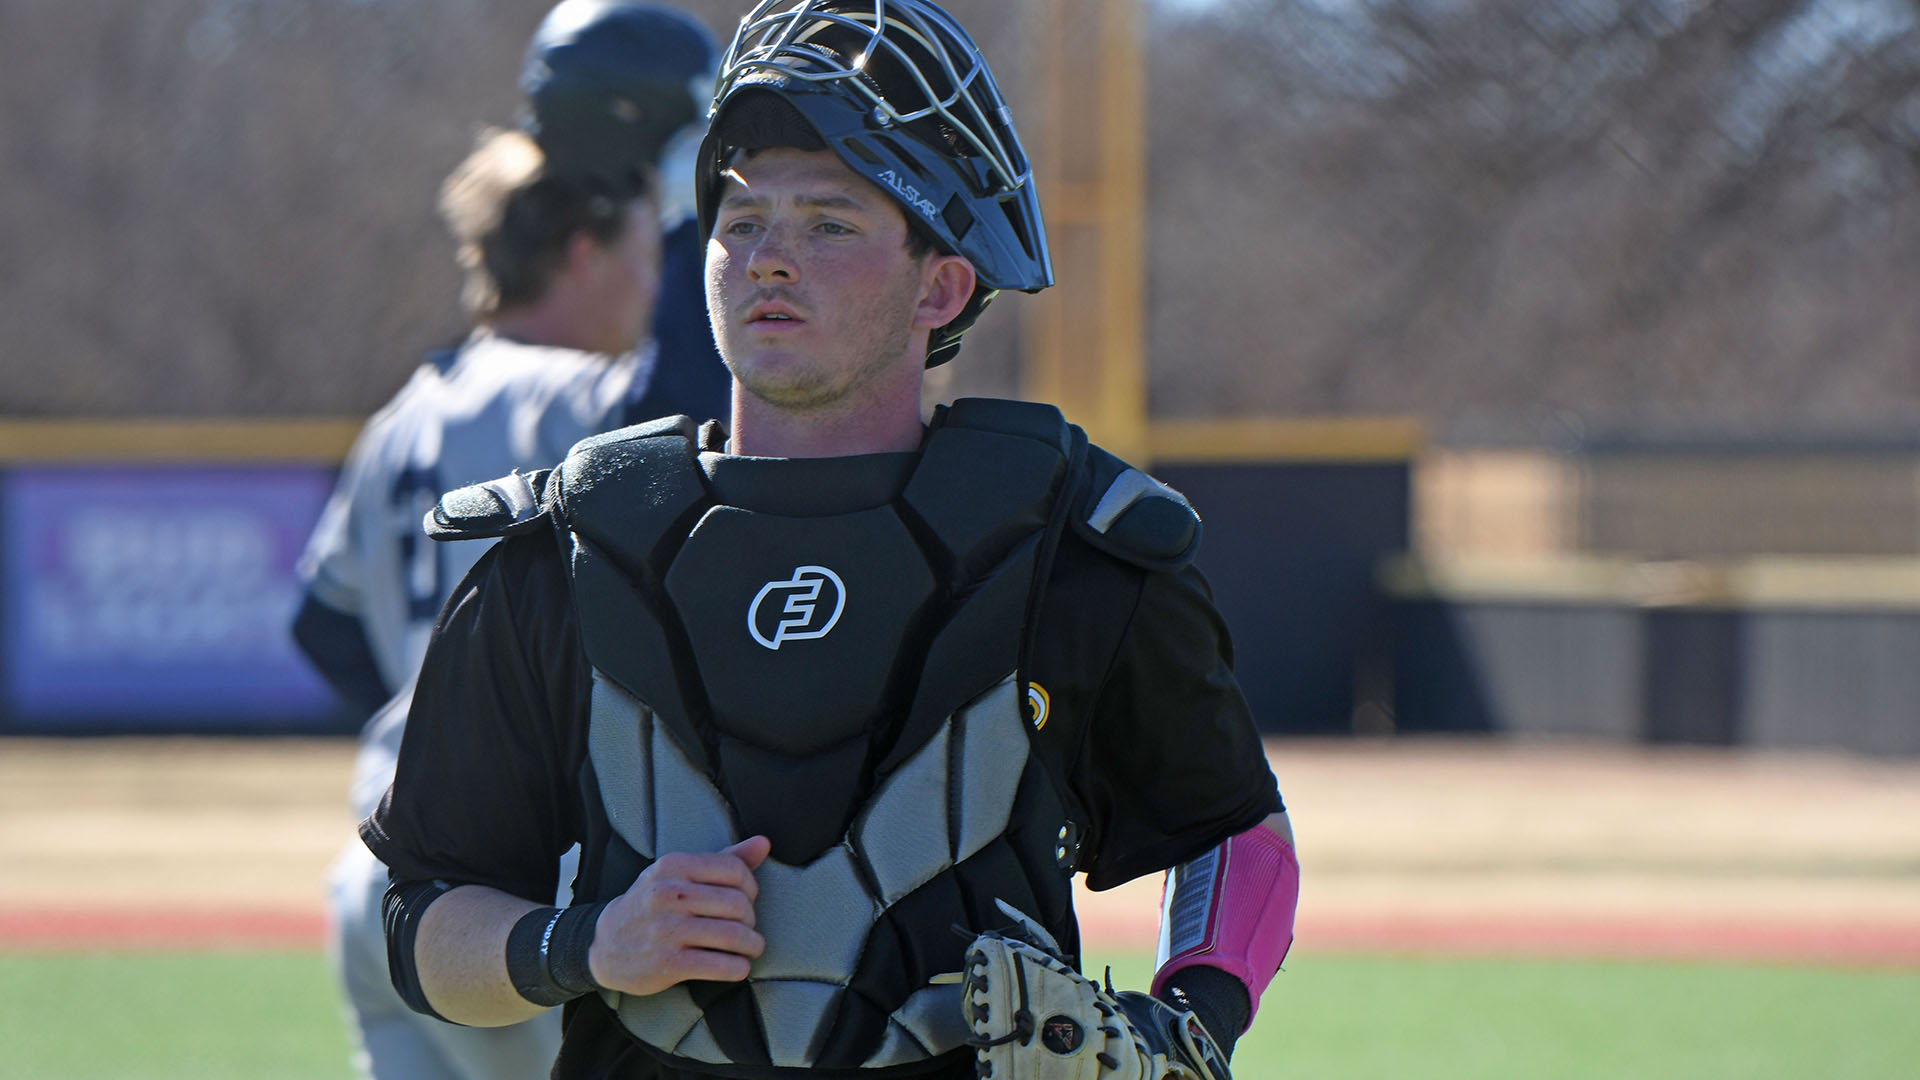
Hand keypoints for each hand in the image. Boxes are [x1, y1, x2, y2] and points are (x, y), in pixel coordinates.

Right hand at [587, 835, 770, 995]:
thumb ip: (724, 858)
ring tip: (750, 948)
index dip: (751, 887)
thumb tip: (764, 843)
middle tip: (747, 929)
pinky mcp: (667, 963)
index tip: (747, 900)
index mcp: (674, 866)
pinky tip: (738, 967)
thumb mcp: (678, 874)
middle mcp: (669, 894)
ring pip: (734, 935)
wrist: (603, 944)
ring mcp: (667, 929)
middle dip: (751, 920)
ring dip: (752, 945)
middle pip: (738, 904)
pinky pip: (720, 965)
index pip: (734, 870)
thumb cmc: (651, 904)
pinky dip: (738, 968)